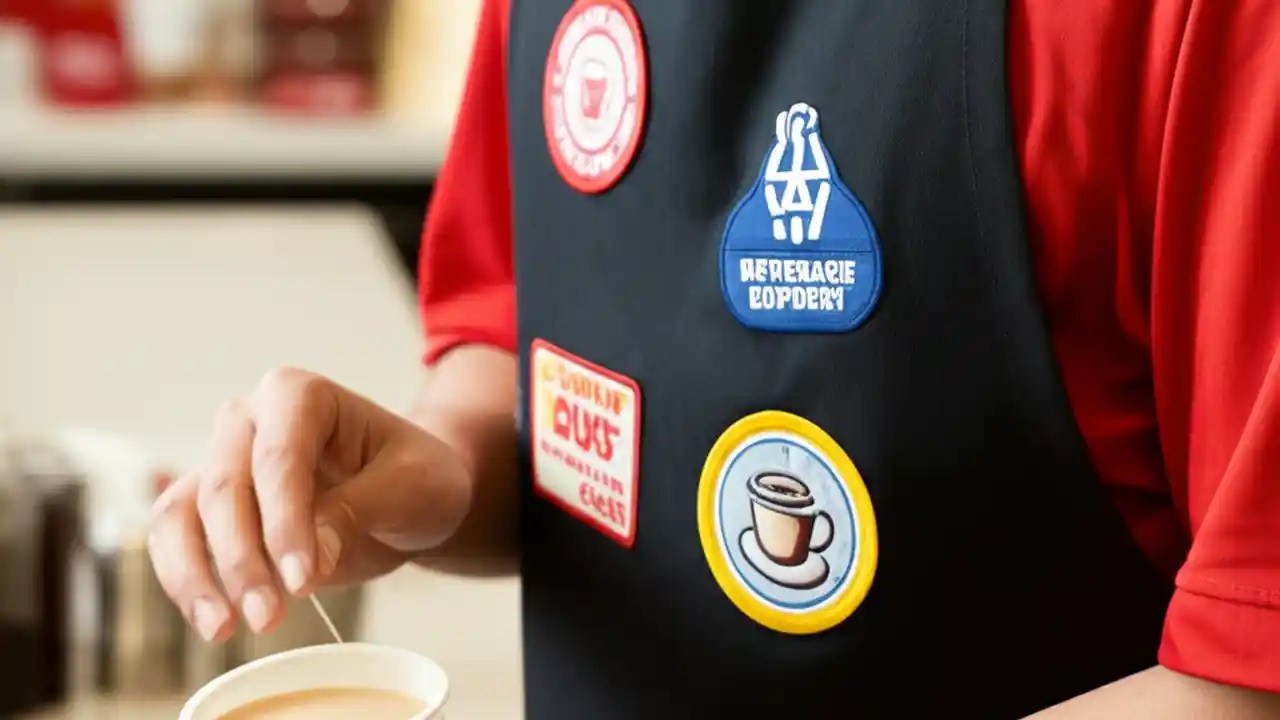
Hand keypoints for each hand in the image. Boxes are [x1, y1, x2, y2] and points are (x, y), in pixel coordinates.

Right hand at [148, 367, 472, 641]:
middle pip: (224, 487)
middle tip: (269, 617)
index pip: (278, 457)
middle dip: (242, 559)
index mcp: (299, 395)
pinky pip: (175, 539)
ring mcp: (222, 460)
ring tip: (225, 628)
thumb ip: (358, 512)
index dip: (284, 521)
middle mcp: (248, 419)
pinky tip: (214, 622)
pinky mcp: (208, 505)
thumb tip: (305, 562)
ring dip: (195, 575)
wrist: (410, 495)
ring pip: (180, 513)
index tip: (301, 579)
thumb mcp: (412, 486)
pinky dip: (185, 582)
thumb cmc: (416, 476)